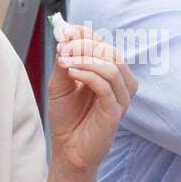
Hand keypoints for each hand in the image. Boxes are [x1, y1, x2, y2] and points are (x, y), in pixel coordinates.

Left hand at [47, 22, 136, 175]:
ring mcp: (120, 97)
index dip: (85, 34)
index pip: (102, 43)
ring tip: (64, 63)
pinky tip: (71, 75)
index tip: (66, 32)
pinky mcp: (116, 111)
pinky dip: (88, 75)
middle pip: (110, 51)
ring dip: (85, 59)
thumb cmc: (67, 117)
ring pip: (111, 65)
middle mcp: (119, 82)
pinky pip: (106, 86)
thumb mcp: (60, 83)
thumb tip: (65, 36)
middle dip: (84, 45)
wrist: (68, 149)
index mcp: (108, 72)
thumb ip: (64, 60)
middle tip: (63, 48)